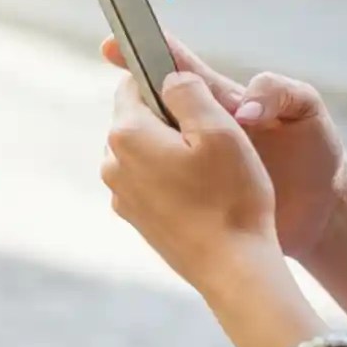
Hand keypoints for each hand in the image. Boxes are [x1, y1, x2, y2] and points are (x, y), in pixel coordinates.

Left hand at [101, 34, 346, 263]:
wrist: (234, 268)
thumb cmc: (231, 196)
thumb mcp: (220, 128)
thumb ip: (188, 90)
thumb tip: (168, 78)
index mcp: (127, 134)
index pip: (132, 84)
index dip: (165, 82)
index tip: (195, 98)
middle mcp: (112, 164)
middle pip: (137, 118)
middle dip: (170, 118)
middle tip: (211, 137)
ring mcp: (121, 196)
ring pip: (144, 151)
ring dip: (171, 149)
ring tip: (211, 169)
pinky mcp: (137, 219)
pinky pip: (150, 181)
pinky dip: (172, 178)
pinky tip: (204, 194)